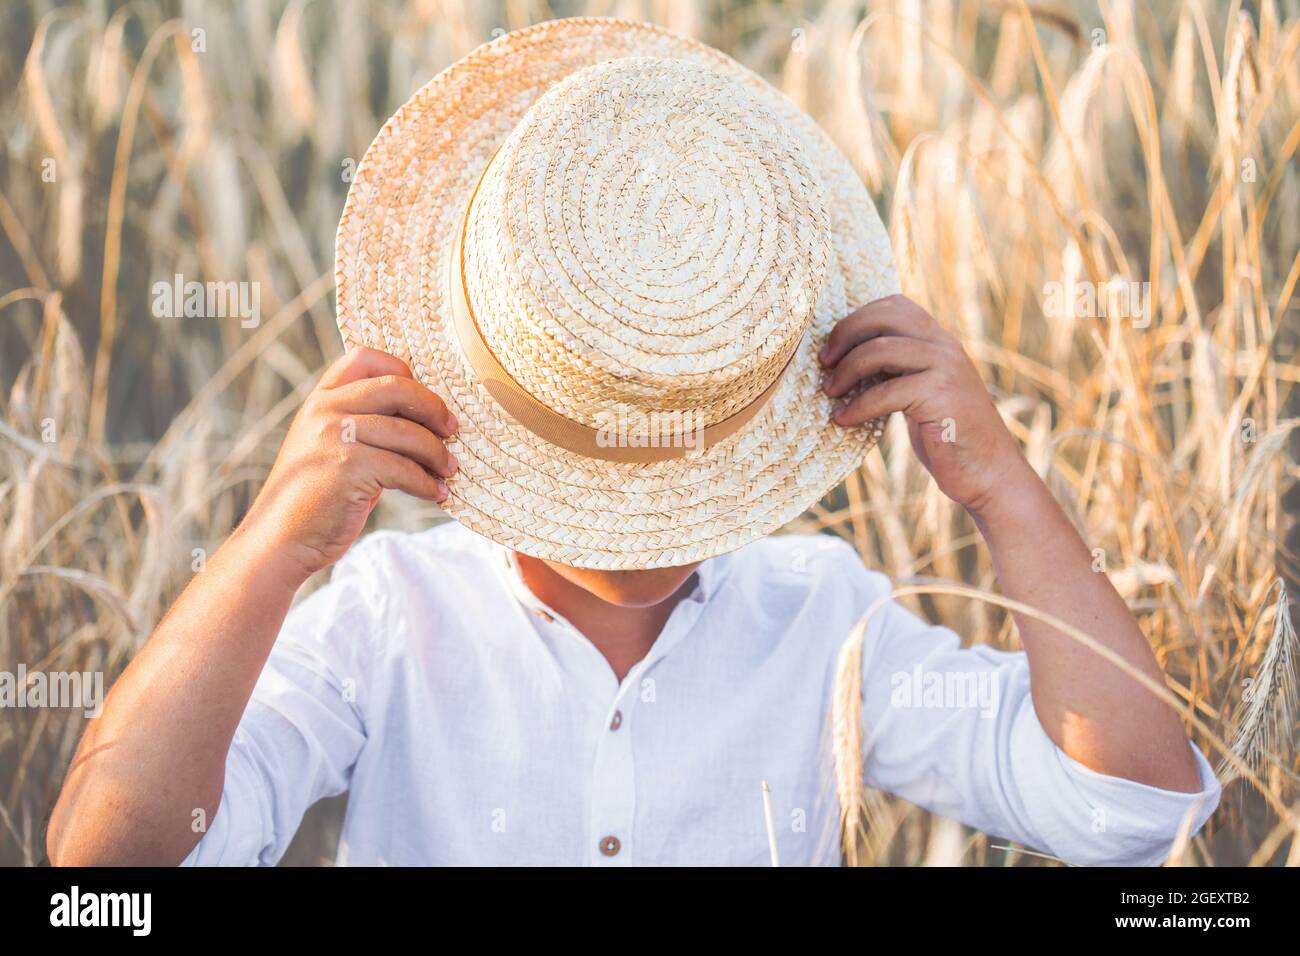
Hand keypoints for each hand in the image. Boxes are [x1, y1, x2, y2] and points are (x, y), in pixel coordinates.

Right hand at [234, 347, 457, 581]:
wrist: (280, 539)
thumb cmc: (317, 496)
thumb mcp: (330, 446)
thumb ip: (364, 424)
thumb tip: (426, 417)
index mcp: (321, 398)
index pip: (366, 358)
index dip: (404, 371)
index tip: (425, 401)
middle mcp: (325, 409)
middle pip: (397, 387)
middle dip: (433, 408)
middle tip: (453, 431)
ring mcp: (334, 436)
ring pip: (407, 433)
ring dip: (437, 454)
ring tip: (448, 471)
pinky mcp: (347, 467)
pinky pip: (404, 468)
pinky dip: (426, 483)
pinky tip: (435, 494)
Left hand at [820, 294, 1031, 516]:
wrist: (988, 472)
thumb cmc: (946, 435)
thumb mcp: (918, 393)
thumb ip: (895, 371)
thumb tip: (845, 360)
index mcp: (939, 340)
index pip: (893, 305)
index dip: (856, 320)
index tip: (832, 349)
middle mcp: (945, 346)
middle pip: (884, 317)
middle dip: (845, 335)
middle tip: (824, 363)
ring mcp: (946, 368)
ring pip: (881, 350)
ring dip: (847, 371)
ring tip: (830, 393)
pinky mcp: (942, 396)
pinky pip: (887, 392)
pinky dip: (858, 406)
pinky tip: (843, 420)